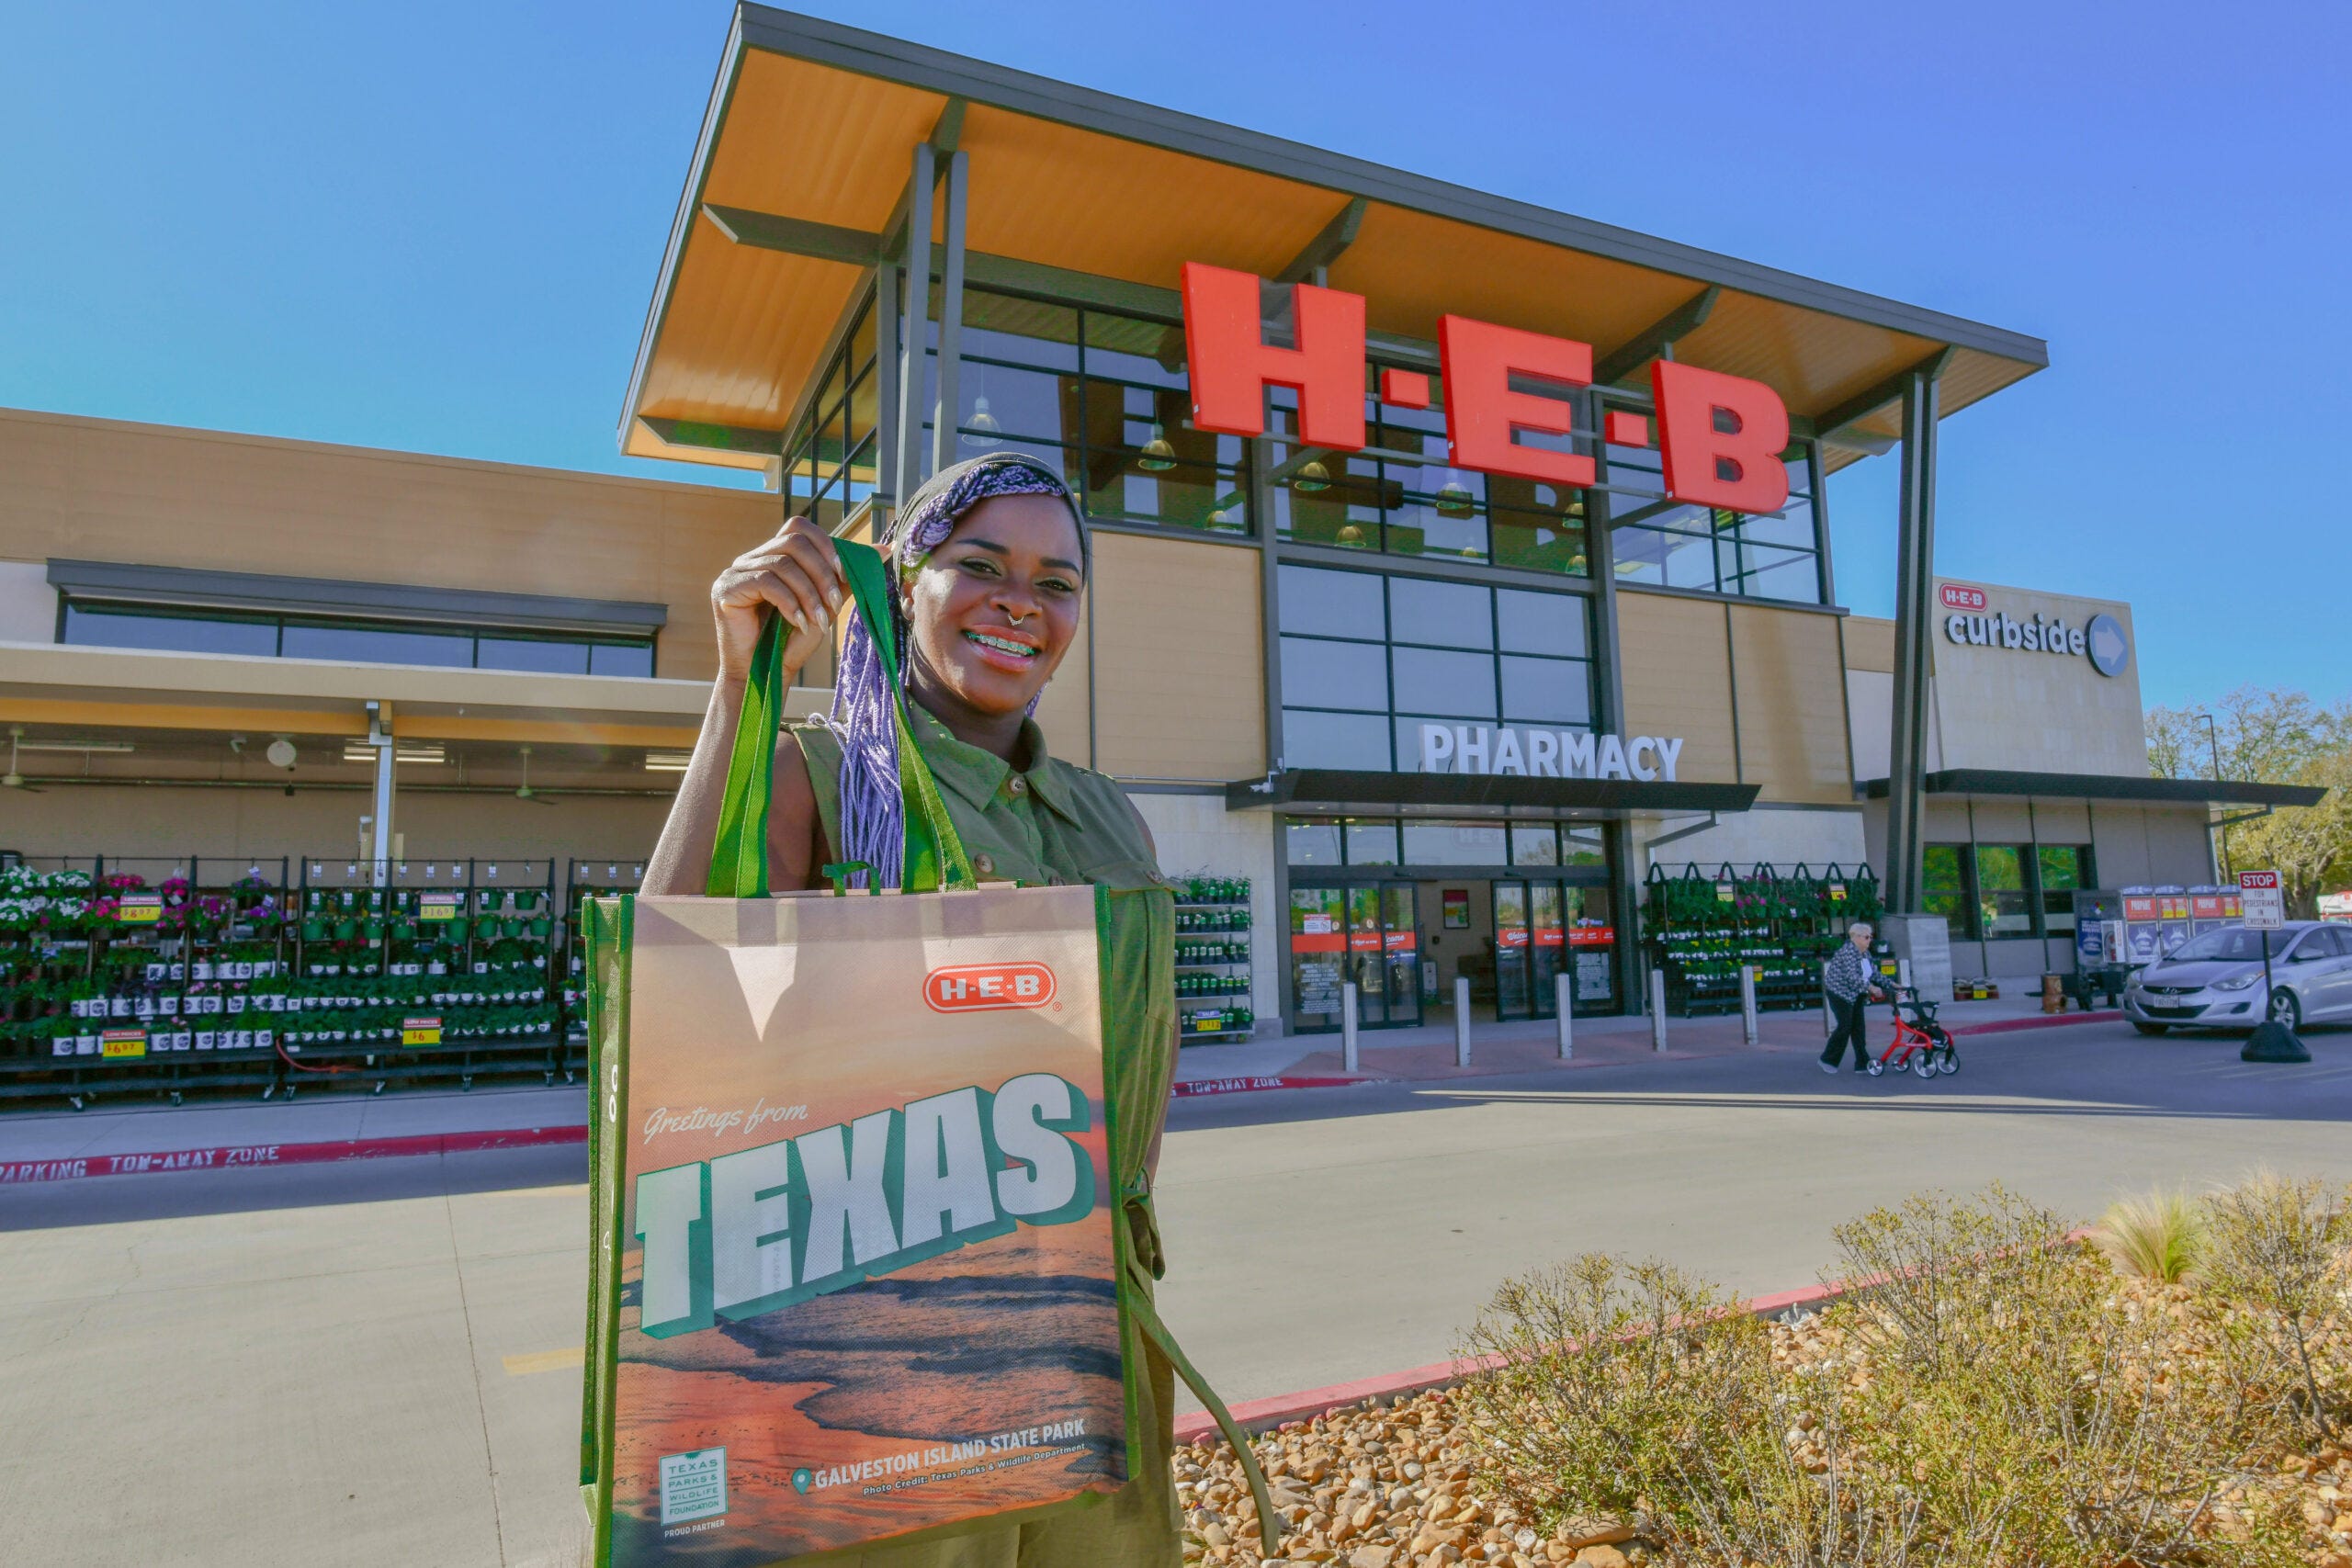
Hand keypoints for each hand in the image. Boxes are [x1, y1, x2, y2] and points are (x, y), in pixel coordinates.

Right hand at [711, 516, 850, 686]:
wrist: (766, 675)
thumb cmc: (793, 641)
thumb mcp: (825, 604)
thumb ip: (846, 577)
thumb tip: (884, 551)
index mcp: (774, 556)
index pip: (799, 528)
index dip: (825, 544)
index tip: (844, 573)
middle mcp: (753, 558)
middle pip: (793, 540)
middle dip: (821, 571)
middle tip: (833, 603)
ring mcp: (736, 571)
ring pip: (782, 563)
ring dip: (809, 593)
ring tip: (818, 620)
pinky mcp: (725, 588)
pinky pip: (765, 581)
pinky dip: (789, 602)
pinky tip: (797, 622)